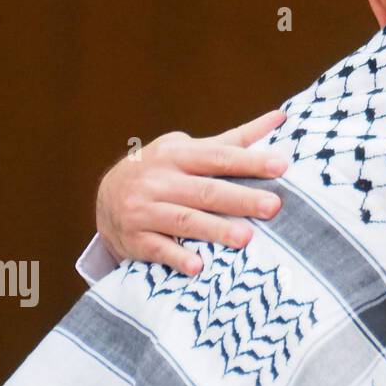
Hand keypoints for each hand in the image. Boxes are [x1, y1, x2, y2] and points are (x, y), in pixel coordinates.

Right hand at [95, 110, 288, 274]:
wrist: (104, 199)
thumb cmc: (162, 171)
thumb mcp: (189, 149)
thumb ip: (234, 140)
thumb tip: (279, 118)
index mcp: (177, 155)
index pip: (219, 157)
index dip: (250, 162)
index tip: (281, 166)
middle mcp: (158, 181)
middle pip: (206, 191)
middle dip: (241, 199)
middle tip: (274, 206)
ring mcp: (143, 211)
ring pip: (184, 220)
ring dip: (215, 230)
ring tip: (246, 238)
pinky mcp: (135, 239)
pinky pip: (157, 250)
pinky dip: (177, 258)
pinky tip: (198, 266)